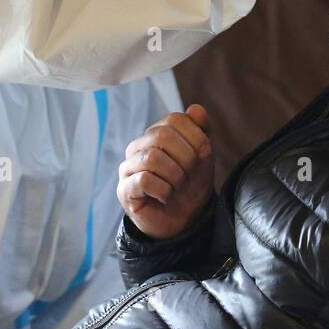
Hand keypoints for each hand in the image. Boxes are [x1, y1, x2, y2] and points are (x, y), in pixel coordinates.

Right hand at [117, 104, 215, 239]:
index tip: (204, 155)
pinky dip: (164, 190)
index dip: (195, 136)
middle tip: (189, 174)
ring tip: (177, 186)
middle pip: (162, 136)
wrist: (184, 219)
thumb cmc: (191, 183)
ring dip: (175, 176)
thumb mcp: (203, 156)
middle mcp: (139, 146)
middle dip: (186, 157)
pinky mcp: (124, 189)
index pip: (175, 119)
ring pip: (153, 158)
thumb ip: (202, 131)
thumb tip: (196, 109)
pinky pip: (144, 180)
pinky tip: (166, 196)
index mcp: (158, 132)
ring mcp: (129, 167)